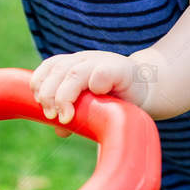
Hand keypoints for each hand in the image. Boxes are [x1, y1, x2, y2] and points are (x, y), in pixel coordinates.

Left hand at [30, 49, 158, 124]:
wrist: (151, 91)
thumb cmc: (118, 99)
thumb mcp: (92, 106)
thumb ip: (76, 114)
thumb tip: (59, 129)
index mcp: (76, 64)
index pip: (51, 65)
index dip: (40, 82)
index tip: (38, 102)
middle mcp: (87, 60)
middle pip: (59, 69)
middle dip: (49, 93)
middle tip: (51, 115)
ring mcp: (104, 62)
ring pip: (75, 72)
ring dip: (65, 95)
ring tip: (66, 117)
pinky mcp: (123, 70)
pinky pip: (103, 72)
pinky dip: (94, 83)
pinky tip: (95, 96)